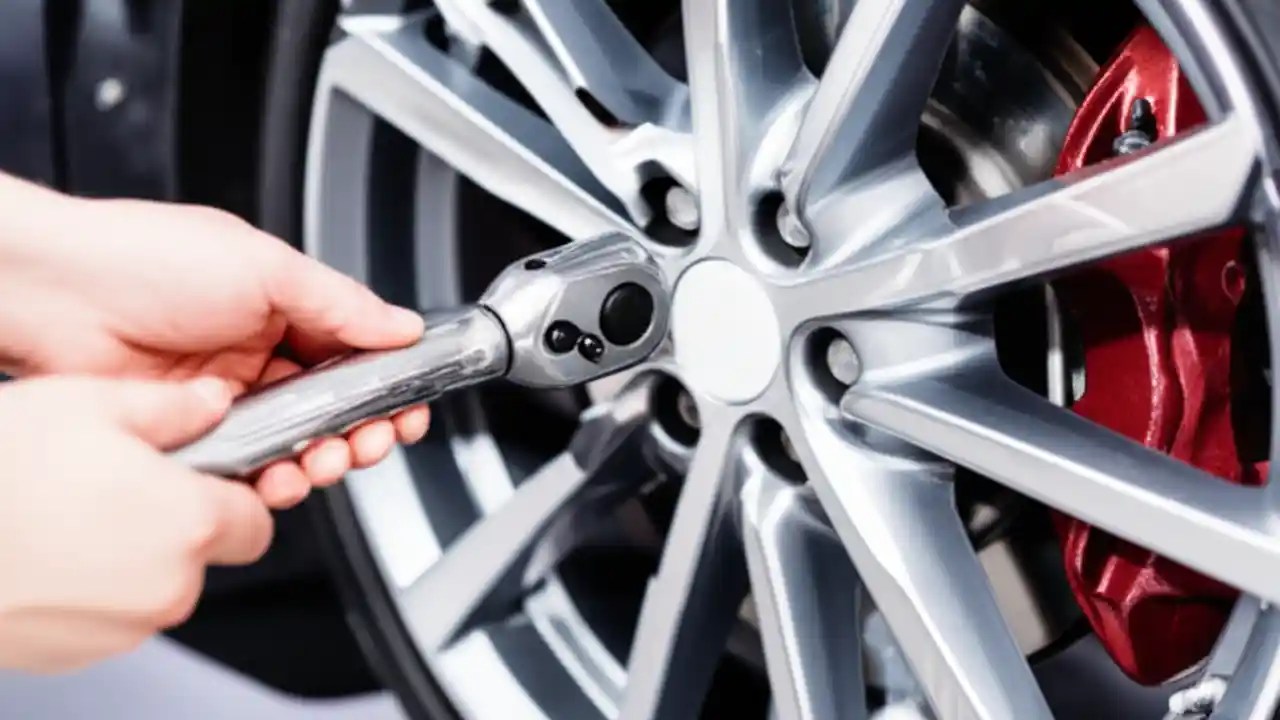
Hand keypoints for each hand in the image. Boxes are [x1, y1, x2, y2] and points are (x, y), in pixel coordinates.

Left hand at [0, 174, 429, 507]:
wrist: (54, 293)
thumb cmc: (144, 257)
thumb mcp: (265, 266)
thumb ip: (341, 304)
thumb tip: (402, 326)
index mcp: (282, 307)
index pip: (354, 355)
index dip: (386, 385)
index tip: (407, 407)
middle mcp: (256, 355)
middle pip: (333, 409)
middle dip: (362, 432)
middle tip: (373, 441)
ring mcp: (224, 399)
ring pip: (295, 444)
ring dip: (321, 459)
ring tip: (324, 460)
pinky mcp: (192, 435)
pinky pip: (247, 470)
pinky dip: (270, 480)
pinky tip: (278, 474)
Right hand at [0, 376, 269, 672]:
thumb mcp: (89, 405)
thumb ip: (171, 408)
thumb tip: (211, 402)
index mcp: (189, 522)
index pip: (257, 521)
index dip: (234, 494)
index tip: (207, 475)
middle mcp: (167, 585)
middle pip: (205, 555)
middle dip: (179, 522)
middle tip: (124, 483)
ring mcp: (122, 628)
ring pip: (156, 584)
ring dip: (132, 553)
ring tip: (71, 510)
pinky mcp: (77, 653)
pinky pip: (109, 613)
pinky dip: (91, 586)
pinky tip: (49, 546)